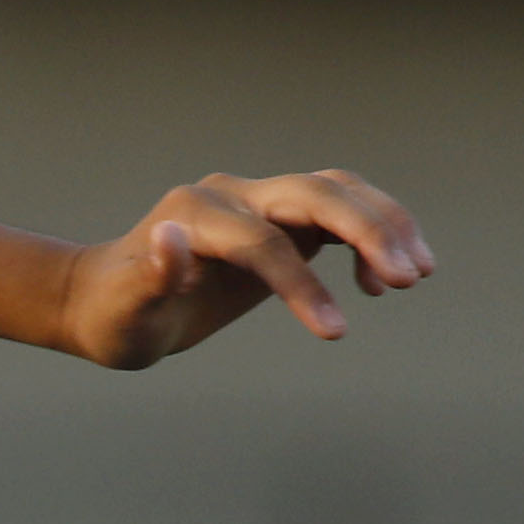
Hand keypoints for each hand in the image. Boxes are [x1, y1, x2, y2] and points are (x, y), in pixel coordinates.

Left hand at [53, 170, 431, 368]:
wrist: (107, 300)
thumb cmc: (116, 315)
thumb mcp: (125, 311)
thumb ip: (149, 278)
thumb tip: (170, 237)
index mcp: (194, 213)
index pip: (262, 241)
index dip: (302, 284)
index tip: (334, 332)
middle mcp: (230, 194)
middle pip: (315, 194)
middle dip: (367, 231)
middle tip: (409, 279)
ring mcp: (258, 200)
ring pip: (336, 191)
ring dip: (383, 223)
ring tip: (415, 274)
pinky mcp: (278, 218)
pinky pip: (336, 211)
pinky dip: (370, 234)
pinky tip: (381, 280)